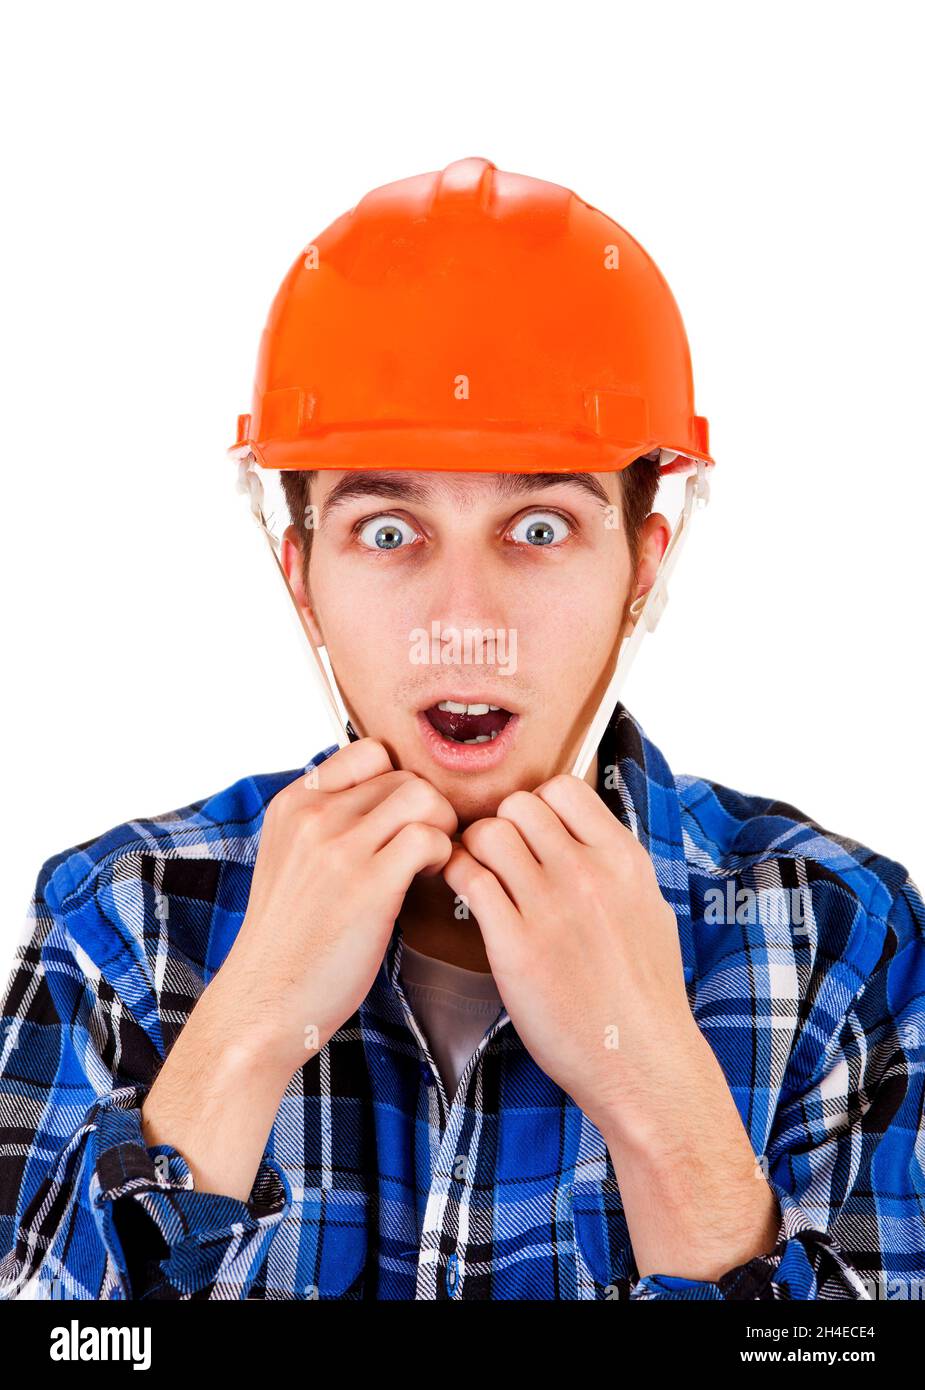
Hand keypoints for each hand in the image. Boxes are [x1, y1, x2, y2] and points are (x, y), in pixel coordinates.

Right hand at [220, 737, 456, 1076]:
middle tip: (424, 849)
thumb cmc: (287, 942)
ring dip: (440, 827)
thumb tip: (382, 804)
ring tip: (429, 862)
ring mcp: (339, 847)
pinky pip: (430, 838)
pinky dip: (444, 856)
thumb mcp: (289, 862)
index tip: (399, 821)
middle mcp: (314, 816)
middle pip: (403, 775)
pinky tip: (430, 881)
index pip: (369, 752)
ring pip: (422, 797)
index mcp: (293, 805)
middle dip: (426, 810)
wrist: (262, 1003)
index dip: (398, 782)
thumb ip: (325, 826)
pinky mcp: (368, 884)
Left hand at [442, 773, 698, 1137]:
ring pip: (488, 834)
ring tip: (481, 877)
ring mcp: (550, 907)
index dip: (538, 805)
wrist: (641, 1061)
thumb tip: (581, 835)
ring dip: (474, 850)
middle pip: (518, 804)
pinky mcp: (515, 945)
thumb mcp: (649, 909)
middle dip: (502, 825)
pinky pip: (469, 879)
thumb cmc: (645, 993)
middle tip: (500, 858)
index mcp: (623, 859)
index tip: (533, 835)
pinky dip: (457, 879)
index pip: (563, 788)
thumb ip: (613, 867)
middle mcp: (587, 873)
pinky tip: (467, 898)